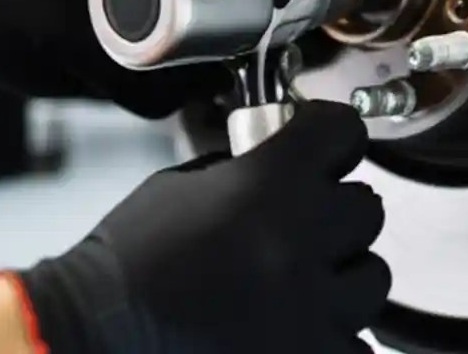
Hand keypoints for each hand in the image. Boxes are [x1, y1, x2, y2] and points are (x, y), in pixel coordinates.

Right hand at [16, 101, 389, 352]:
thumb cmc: (130, 262)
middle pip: (366, 209)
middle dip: (334, 214)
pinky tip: (294, 326)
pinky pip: (356, 342)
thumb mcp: (185, 185)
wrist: (95, 331)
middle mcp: (299, 242)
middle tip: (303, 226)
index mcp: (267, 185)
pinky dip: (332, 335)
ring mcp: (309, 309)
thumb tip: (293, 163)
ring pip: (371, 278)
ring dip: (342, 277)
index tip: (326, 148)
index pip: (343, 133)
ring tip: (298, 284)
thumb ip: (248, 169)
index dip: (333, 138)